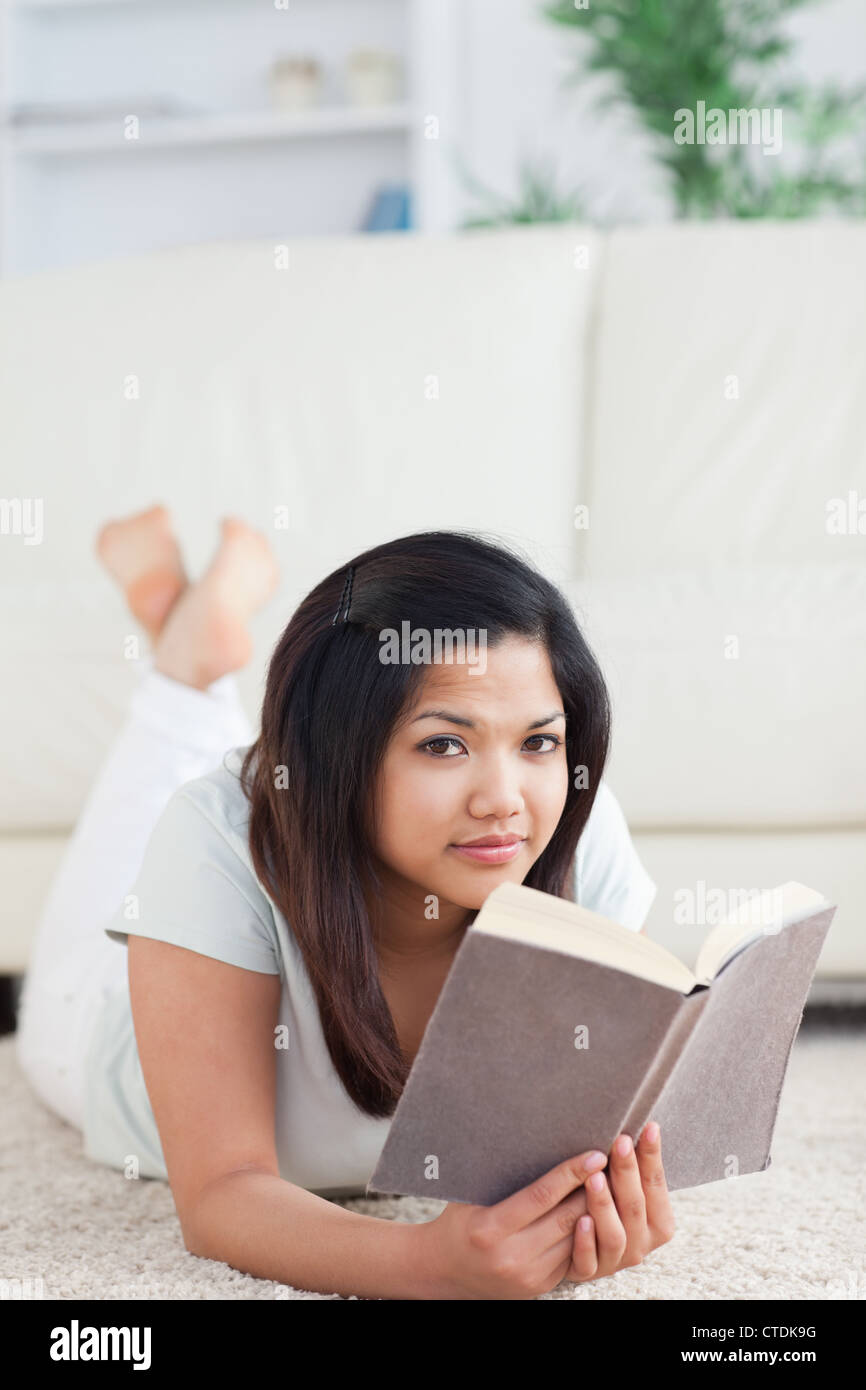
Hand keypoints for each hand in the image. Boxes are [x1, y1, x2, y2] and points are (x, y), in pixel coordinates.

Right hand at [420, 1121, 673, 1298]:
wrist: (442, 1271)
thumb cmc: (457, 1222)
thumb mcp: (470, 1194)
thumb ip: (503, 1175)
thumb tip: (536, 1135)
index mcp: (491, 1228)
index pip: (541, 1196)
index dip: (571, 1173)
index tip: (596, 1152)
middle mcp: (512, 1255)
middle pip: (566, 1218)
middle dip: (594, 1189)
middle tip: (617, 1160)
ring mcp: (529, 1276)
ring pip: (576, 1238)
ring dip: (597, 1210)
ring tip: (614, 1181)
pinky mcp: (541, 1286)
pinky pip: (572, 1254)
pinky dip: (587, 1232)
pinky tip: (598, 1209)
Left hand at [563, 1121, 675, 1283]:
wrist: (582, 1250)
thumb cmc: (609, 1206)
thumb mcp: (626, 1189)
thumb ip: (633, 1168)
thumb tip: (642, 1121)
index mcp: (659, 1223)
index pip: (656, 1185)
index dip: (652, 1157)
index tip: (647, 1127)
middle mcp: (642, 1245)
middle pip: (635, 1207)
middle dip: (627, 1173)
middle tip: (619, 1142)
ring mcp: (616, 1261)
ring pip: (614, 1235)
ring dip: (604, 1205)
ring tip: (594, 1179)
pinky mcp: (589, 1272)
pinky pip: (588, 1261)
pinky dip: (585, 1241)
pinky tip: (580, 1220)